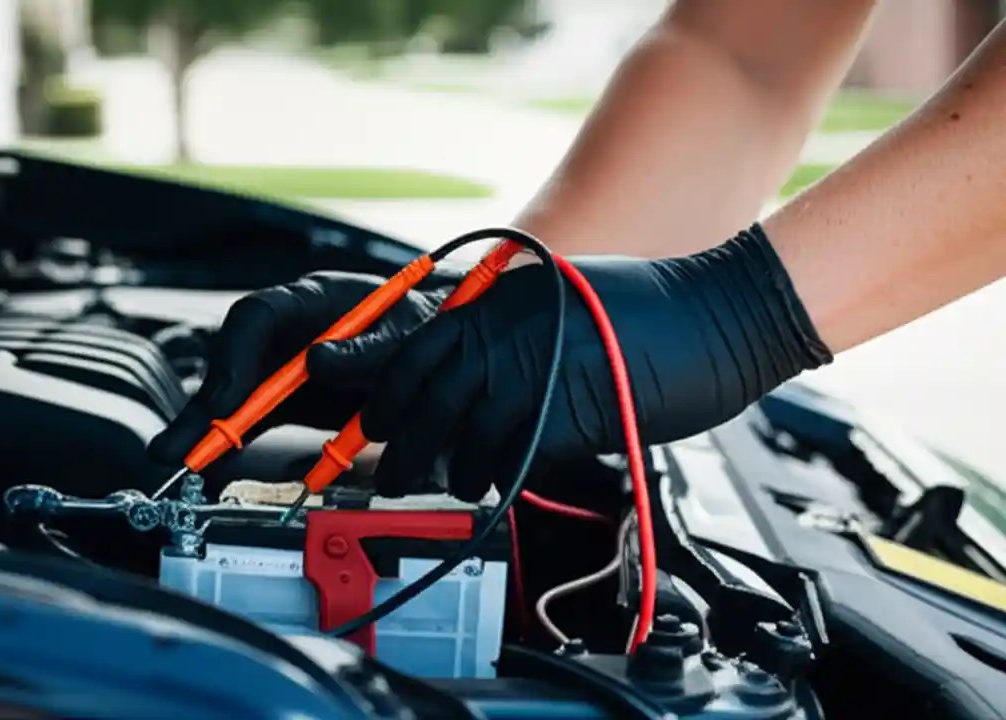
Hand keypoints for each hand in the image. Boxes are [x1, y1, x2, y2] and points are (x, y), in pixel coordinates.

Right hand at [146, 270, 445, 466]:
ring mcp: (282, 365)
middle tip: (182, 444)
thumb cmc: (420, 328)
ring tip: (176, 458)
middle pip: (232, 361)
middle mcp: (287, 331)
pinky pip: (249, 420)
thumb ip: (367, 348)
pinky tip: (205, 463)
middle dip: (205, 404)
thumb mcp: (405, 333)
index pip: (256, 315)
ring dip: (203, 428)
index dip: (235, 356)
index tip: (228, 398)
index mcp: (312, 300)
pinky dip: (228, 442)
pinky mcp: (286, 398)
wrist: (437, 348)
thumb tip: (319, 360)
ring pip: (232, 394)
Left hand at [308, 225, 831, 500]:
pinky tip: (486, 485)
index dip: (376, 384)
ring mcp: (534, 378)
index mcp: (500, 300)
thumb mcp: (559, 297)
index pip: (414, 347)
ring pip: (459, 437)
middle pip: (423, 399)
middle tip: (388, 470)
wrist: (719, 312)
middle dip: (396, 442)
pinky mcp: (566, 421)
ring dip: (445, 469)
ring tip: (443, 483)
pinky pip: (507, 461)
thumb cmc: (647, 307)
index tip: (361, 409)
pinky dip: (489, 479)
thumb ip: (507, 324)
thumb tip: (466, 362)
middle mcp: (506, 335)